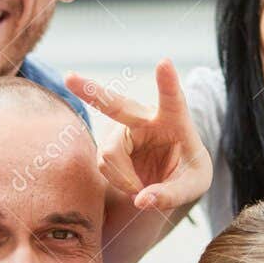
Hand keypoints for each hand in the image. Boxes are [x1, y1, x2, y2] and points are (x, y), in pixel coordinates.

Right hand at [66, 60, 211, 212]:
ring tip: (141, 188)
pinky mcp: (109, 143)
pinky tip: (132, 183)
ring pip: (110, 154)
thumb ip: (172, 194)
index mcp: (175, 119)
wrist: (172, 173)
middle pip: (116, 105)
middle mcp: (145, 118)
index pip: (172, 99)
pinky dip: (118, 180)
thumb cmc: (188, 172)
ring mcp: (123, 129)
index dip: (168, 82)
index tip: (164, 62)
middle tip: (69, 78)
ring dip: (123, 177)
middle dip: (91, 91)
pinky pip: (103, 164)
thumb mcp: (194, 184)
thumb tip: (141, 200)